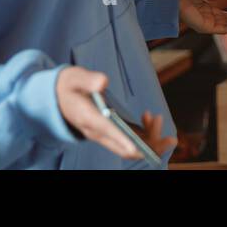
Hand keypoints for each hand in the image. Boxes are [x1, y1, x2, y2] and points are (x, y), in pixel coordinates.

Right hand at [55, 66, 176, 160]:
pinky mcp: (109, 132)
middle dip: (149, 147)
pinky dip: (143, 134)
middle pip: (124, 149)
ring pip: (129, 147)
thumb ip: (88, 79)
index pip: (107, 132)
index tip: (140, 148)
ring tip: (157, 118)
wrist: (56, 98)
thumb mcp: (74, 77)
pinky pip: (128, 140)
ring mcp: (104, 135)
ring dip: (150, 139)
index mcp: (88, 119)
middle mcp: (97, 132)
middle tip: (171, 137)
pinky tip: (148, 117)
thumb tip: (103, 82)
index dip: (124, 140)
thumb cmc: (68, 85)